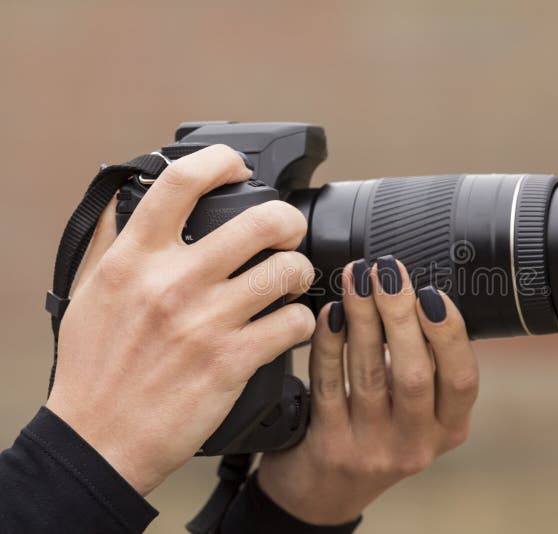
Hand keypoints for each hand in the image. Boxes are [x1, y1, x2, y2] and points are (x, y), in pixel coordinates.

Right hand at [46, 145, 315, 494]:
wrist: (99, 440)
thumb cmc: (94, 370)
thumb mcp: (88, 293)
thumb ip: (111, 242)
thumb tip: (123, 197)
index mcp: (134, 259)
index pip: (181, 183)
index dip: (221, 161)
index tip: (239, 169)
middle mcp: (172, 282)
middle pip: (260, 220)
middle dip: (288, 221)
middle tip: (288, 233)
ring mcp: (205, 322)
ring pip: (286, 270)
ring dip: (300, 273)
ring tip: (292, 282)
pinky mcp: (231, 361)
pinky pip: (292, 323)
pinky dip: (301, 321)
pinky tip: (290, 325)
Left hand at [258, 255, 478, 524]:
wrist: (326, 491)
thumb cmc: (378, 430)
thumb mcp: (416, 407)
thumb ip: (425, 362)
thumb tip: (413, 288)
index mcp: (449, 427)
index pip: (462, 379)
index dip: (449, 334)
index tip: (431, 291)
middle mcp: (417, 443)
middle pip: (415, 375)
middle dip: (400, 315)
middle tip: (386, 270)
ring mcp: (373, 449)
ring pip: (369, 375)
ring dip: (362, 318)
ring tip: (355, 278)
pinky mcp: (331, 447)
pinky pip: (328, 385)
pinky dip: (329, 344)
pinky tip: (329, 314)